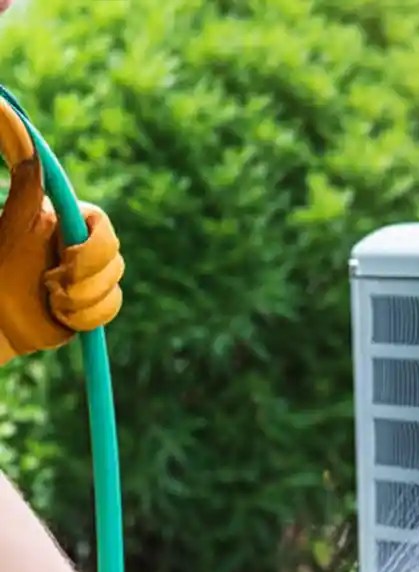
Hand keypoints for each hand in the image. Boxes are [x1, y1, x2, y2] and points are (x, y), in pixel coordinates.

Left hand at [0, 157, 123, 365]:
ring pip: (112, 285)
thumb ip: (27, 181)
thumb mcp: (13, 224)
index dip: (93, 243)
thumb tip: (10, 113)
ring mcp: (90, 277)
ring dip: (80, 299)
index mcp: (65, 222)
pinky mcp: (93, 305)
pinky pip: (110, 307)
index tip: (67, 256)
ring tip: (51, 301)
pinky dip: (86, 316)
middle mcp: (81, 246)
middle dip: (85, 277)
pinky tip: (61, 316)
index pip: (100, 222)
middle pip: (114, 256)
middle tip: (51, 284)